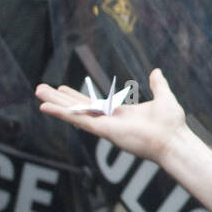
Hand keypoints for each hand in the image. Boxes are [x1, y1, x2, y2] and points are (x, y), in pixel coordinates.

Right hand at [35, 67, 187, 164]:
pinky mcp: (103, 131)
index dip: (77, 96)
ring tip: (38, 93)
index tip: (63, 89)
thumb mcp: (163, 97)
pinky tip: (45, 107)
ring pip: (74, 112)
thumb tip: (156, 71)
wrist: (173, 140)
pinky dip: (61, 113)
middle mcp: (109, 120)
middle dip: (60, 99)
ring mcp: (104, 126)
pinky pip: (78, 120)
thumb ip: (158, 85)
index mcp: (120, 114)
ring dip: (55, 103)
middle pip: (79, 107)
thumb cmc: (171, 125)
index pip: (93, 103)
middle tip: (41, 89)